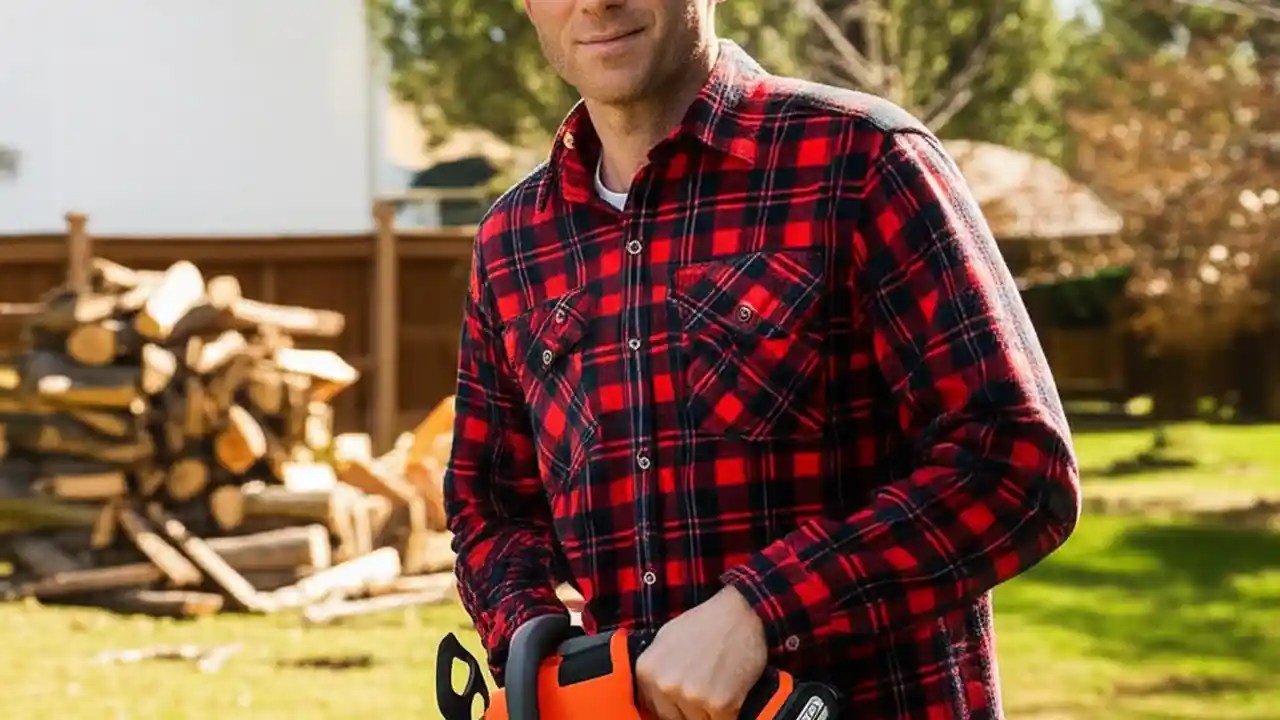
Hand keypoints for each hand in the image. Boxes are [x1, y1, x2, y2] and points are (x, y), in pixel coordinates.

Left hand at [634, 586, 767, 719]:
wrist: (740, 613)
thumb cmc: (704, 624)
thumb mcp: (664, 640)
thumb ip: (655, 672)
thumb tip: (653, 699)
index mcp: (647, 670)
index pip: (655, 709)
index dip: (673, 705)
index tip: (684, 698)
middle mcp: (665, 685)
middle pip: (675, 718)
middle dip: (689, 709)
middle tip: (705, 687)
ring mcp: (692, 696)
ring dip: (708, 711)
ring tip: (719, 684)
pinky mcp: (720, 705)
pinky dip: (728, 712)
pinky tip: (731, 689)